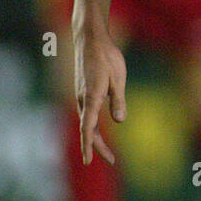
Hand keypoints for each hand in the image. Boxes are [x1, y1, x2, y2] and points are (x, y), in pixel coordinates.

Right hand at [74, 29, 127, 164]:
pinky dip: (92, 126)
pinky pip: (87, 114)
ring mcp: (82, 95)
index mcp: (91, 97)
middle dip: (98, 147)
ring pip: (87, 122)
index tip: (88, 161)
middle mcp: (83, 99)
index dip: (88, 145)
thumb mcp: (118, 78)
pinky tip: (98, 129)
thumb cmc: (106, 56)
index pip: (88, 127)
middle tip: (112, 161)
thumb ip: (118, 100)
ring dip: (96, 138)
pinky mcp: (84, 91)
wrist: (90, 39)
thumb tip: (119, 120)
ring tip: (108, 152)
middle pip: (89, 129)